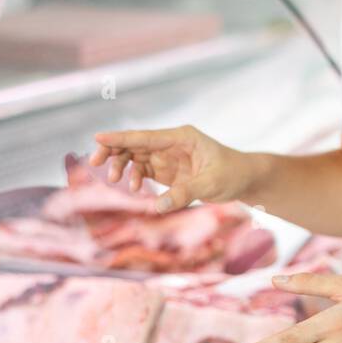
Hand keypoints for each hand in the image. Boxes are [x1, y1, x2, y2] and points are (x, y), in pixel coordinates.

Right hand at [89, 124, 250, 211]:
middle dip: (114, 151)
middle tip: (95, 164)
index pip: (145, 136)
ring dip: (122, 167)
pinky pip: (144, 171)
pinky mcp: (168, 171)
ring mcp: (168, 157)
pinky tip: (136, 190)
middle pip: (135, 143)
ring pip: (136, 157)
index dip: (121, 137)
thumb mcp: (210, 183)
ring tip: (116, 181)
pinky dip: (135, 178)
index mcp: (182, 137)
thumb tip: (157, 206)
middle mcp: (172, 144)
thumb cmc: (232, 174)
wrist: (245, 179)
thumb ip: (184, 193)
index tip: (98, 137)